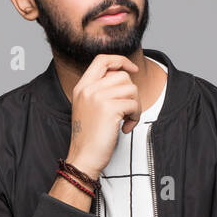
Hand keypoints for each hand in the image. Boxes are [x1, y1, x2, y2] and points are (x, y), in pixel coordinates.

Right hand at [67, 53, 141, 177]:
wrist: (83, 157)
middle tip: (127, 111)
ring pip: (131, 89)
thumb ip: (100, 90)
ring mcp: (98, 98)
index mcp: (82, 87)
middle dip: (131, 93)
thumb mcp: (88, 107)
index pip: (102, 60)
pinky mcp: (110, 109)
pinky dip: (135, 118)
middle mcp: (88, 89)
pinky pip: (134, 105)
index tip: (133, 69)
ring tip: (126, 120)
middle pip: (122, 76)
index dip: (120, 61)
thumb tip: (123, 76)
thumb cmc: (89, 136)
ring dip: (135, 106)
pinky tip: (125, 128)